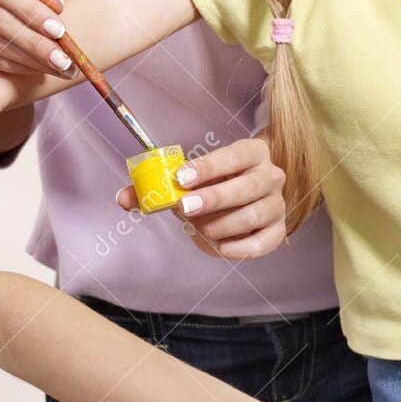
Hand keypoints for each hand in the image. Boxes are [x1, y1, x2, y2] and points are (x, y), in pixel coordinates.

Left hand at [116, 137, 288, 260]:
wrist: (245, 196)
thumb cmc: (212, 184)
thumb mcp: (189, 179)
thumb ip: (155, 187)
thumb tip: (122, 199)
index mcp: (251, 152)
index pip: (234, 155)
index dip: (208, 167)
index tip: (181, 178)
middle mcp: (271, 175)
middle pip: (247, 187)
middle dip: (214, 198)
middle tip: (185, 208)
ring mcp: (278, 204)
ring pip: (254, 215)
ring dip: (222, 224)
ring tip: (199, 228)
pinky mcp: (278, 231)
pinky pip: (262, 243)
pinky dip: (239, 248)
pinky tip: (219, 246)